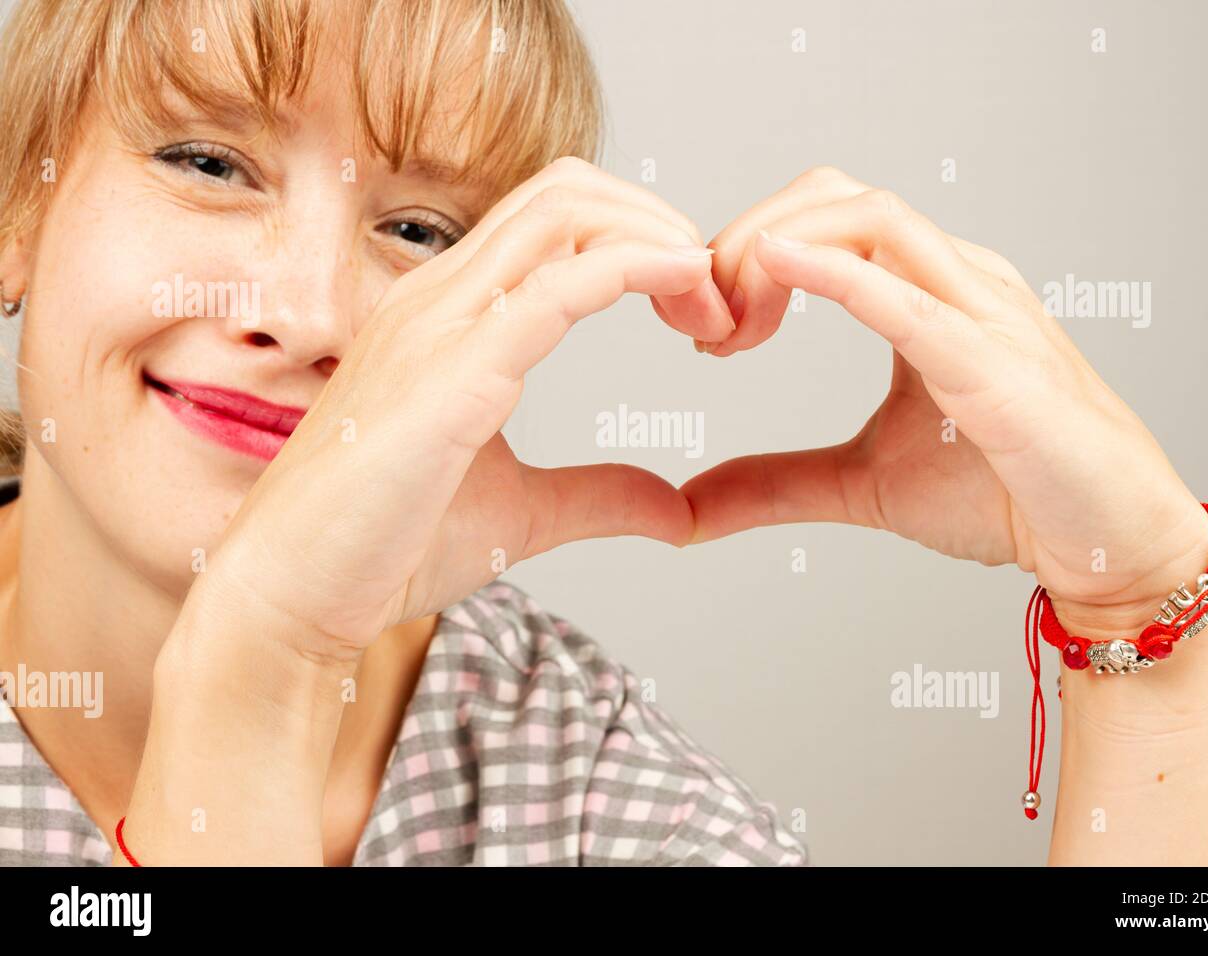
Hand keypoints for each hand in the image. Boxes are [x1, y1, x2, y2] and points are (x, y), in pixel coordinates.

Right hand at [204, 158, 732, 659]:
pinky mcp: (454, 373)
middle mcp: (441, 298)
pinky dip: (640, 270)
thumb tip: (676, 508)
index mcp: (451, 316)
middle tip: (717, 302)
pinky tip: (686, 295)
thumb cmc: (383, 548)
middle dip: (659, 223)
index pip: (556, 220)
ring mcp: (440, 324)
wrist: (293, 597)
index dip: (639, 241)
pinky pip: (562, 285)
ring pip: (568, 214)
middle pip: (569, 192)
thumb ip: (600, 496)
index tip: (697, 309)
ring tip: (712, 307)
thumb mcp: (522, 512)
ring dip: (660, 240)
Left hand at [683, 167, 1207, 633]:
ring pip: (876, 220)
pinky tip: (778, 268)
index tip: (704, 325)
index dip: (747, 249)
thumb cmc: (1006, 493)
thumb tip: (687, 507)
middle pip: (838, 196)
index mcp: (927, 290)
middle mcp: (959, 280)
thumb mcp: (860, 484)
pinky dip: (840, 276)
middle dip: (749, 236)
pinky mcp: (1001, 368)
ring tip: (730, 319)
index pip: (825, 216)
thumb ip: (774, 484)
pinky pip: (916, 300)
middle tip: (702, 317)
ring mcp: (987, 313)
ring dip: (780, 248)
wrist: (1108, 544)